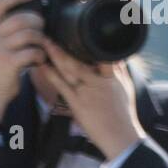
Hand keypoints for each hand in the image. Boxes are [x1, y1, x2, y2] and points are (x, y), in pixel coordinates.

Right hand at [0, 0, 45, 121]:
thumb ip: (8, 29)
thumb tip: (32, 15)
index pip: (0, 3)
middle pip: (21, 18)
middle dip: (38, 22)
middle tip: (42, 31)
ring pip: (29, 34)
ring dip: (41, 40)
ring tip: (42, 47)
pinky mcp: (8, 63)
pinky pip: (32, 52)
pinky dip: (40, 56)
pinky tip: (39, 60)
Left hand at [31, 39, 144, 161]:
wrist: (120, 137)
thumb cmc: (123, 114)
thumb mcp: (126, 89)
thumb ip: (118, 71)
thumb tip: (115, 55)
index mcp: (113, 78)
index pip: (103, 54)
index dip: (89, 41)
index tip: (76, 30)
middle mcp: (100, 83)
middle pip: (80, 60)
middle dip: (64, 46)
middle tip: (49, 32)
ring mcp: (87, 93)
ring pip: (69, 70)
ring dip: (55, 55)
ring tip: (42, 42)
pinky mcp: (77, 104)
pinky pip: (61, 85)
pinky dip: (51, 74)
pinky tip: (42, 64)